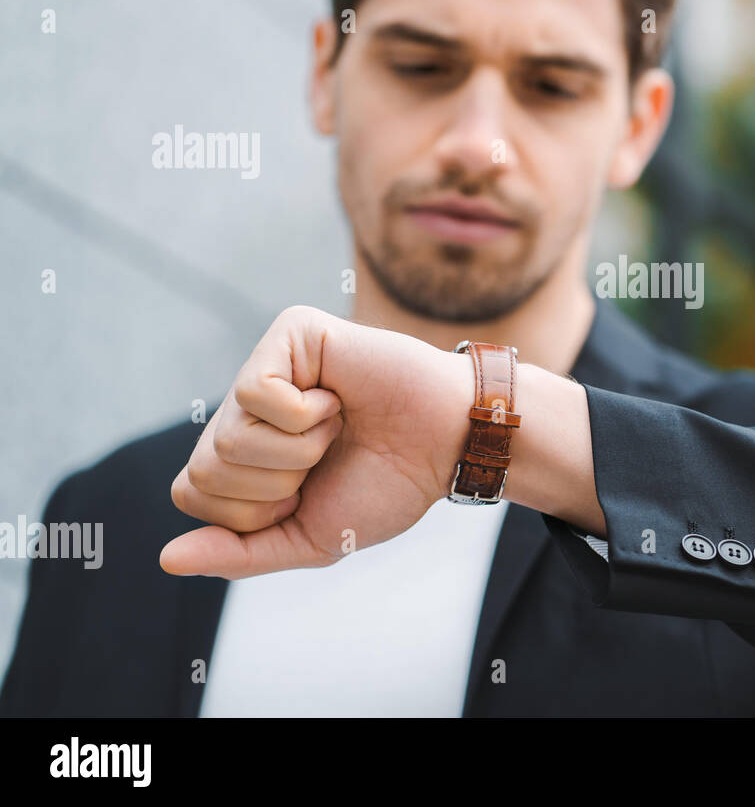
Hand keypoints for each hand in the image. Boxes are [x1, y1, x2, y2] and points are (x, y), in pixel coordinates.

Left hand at [160, 305, 472, 578]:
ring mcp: (266, 364)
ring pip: (227, 436)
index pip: (191, 493)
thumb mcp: (310, 538)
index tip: (308, 491)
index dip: (252, 511)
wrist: (449, 445)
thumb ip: (240, 553)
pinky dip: (305, 415)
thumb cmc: (389, 484)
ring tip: (337, 425)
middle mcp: (245, 404)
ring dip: (299, 449)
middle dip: (276, 483)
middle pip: (205, 468)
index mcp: (245, 450)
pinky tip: (338, 399)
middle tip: (327, 456)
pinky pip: (255, 394)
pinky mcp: (290, 332)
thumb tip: (167, 559)